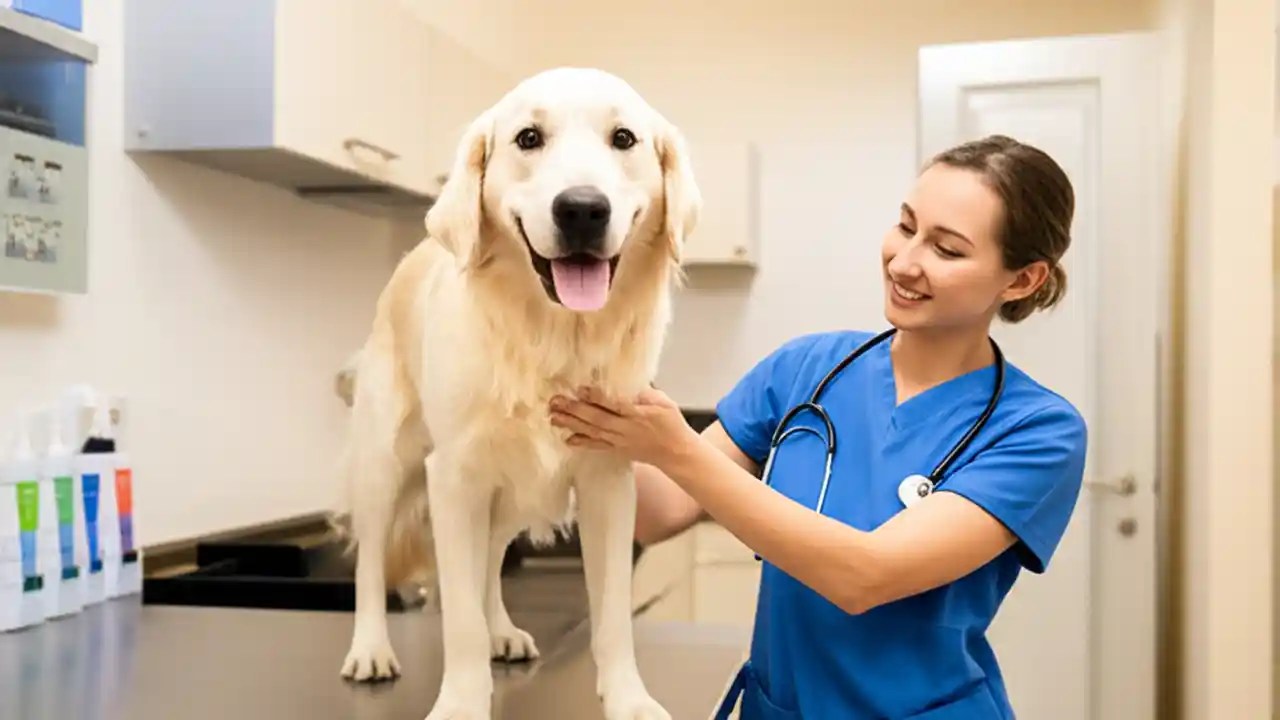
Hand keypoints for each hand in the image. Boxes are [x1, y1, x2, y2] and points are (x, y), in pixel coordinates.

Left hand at [548, 386, 699, 469]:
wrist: (675, 452)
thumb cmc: (670, 422)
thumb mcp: (664, 401)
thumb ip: (644, 392)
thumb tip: (624, 377)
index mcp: (640, 413)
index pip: (615, 404)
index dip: (597, 397)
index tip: (580, 389)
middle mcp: (627, 428)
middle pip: (598, 419)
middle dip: (576, 410)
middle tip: (556, 401)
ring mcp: (620, 441)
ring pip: (594, 432)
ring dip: (573, 425)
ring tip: (554, 417)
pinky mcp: (617, 450)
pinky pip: (598, 446)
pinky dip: (583, 443)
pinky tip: (567, 440)